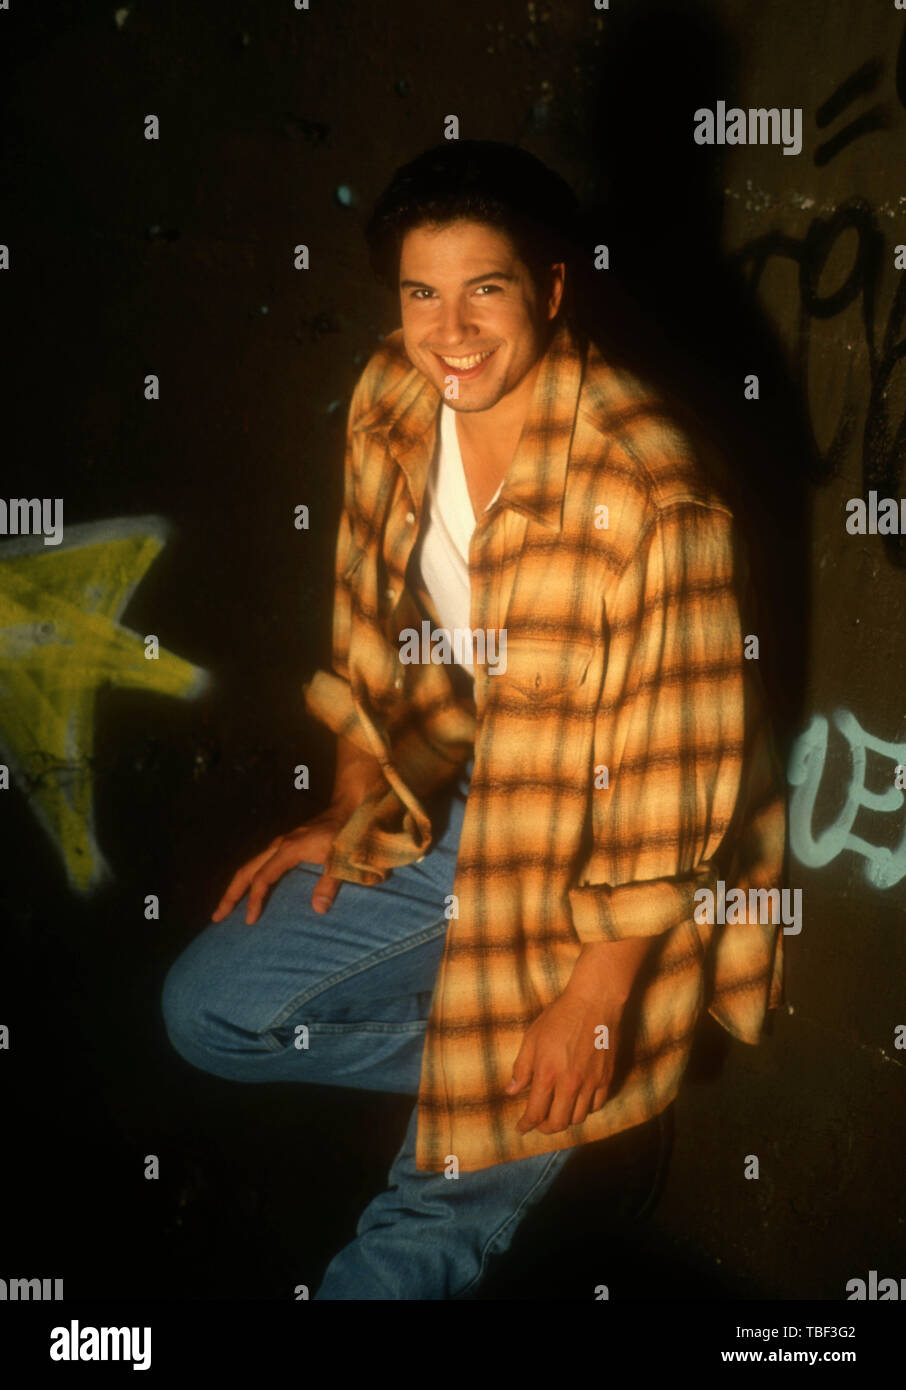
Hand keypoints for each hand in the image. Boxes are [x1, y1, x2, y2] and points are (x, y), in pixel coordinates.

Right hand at [210, 806, 348, 925]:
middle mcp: (280, 845)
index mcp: (289, 849)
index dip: (254, 900)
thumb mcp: (343, 858)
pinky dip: (250, 878)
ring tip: (226, 907)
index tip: (250, 920)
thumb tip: (318, 909)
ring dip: (237, 886)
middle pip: (246, 870)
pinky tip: (251, 890)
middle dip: (231, 894)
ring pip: (251, 865)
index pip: (263, 878)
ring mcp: (282, 843)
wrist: (350, 806)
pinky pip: (261, 863)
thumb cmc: (348, 833)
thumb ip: (330, 883)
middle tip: (217, 917)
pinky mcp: (288, 844)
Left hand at [505, 985, 624, 1135]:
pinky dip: (585, 1110)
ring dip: (565, 1120)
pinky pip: (596, 1106)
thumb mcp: (532, 1038)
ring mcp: (590, 1082)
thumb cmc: (559, 1017)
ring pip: (578, 1118)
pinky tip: (577, 1102)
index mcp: (547, 1074)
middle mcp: (570, 1083)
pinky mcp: (606, 1078)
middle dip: (545, 1128)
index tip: (521, 1128)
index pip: (536, 1112)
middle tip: (539, 1124)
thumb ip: (522, 1068)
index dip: (526, 1125)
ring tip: (557, 1112)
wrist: (594, 1002)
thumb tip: (511, 1091)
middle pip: (558, 1123)